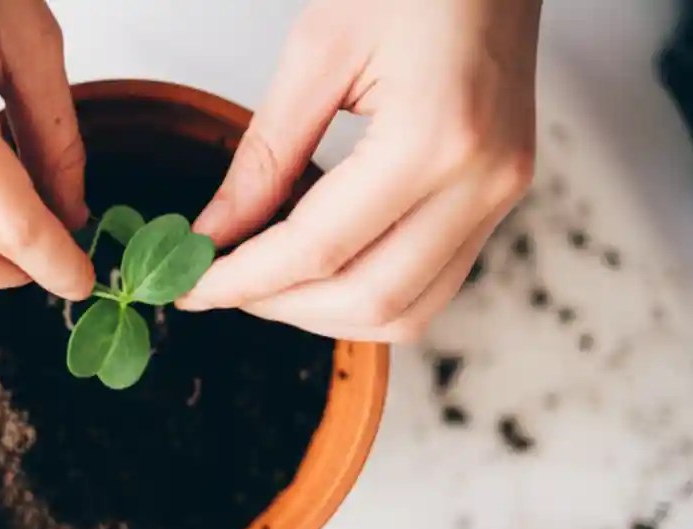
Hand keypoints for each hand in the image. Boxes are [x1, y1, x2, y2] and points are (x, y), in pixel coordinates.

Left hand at [177, 0, 539, 340]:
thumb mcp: (318, 50)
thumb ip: (263, 156)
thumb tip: (214, 233)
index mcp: (434, 138)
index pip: (319, 250)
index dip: (244, 281)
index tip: (190, 287)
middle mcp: (482, 181)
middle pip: (368, 300)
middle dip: (280, 306)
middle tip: (219, 285)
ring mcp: (501, 193)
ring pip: (408, 312)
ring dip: (325, 313)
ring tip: (265, 282)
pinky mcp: (502, 194)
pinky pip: (434, 283)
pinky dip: (368, 292)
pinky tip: (319, 265)